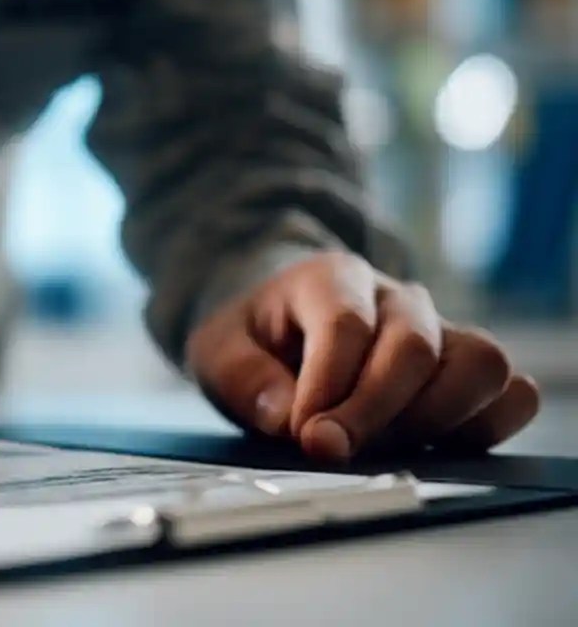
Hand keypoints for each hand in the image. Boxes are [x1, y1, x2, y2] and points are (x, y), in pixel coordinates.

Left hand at [186, 251, 539, 460]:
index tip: (304, 432)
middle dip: (373, 411)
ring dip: (433, 421)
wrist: (281, 330)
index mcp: (332, 278)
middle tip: (332, 451)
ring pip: (479, 365)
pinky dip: (485, 427)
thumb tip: (287, 418)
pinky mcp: (468, 370)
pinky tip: (431, 448)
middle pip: (415, 346)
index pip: (347, 325)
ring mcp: (442, 331)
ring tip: (381, 448)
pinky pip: (511, 392)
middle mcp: (397, 299)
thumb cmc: (254, 341)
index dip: (327, 386)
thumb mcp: (219, 351)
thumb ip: (244, 379)